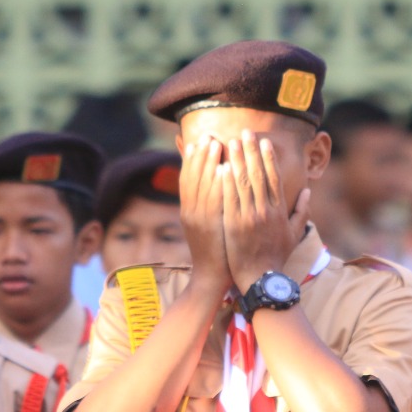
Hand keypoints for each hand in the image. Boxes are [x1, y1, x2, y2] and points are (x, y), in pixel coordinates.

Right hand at [180, 138, 230, 294]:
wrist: (212, 277)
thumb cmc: (216, 250)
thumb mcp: (207, 225)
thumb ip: (208, 204)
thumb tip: (214, 182)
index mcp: (188, 210)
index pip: (187, 178)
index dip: (192, 158)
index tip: (199, 139)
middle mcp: (189, 212)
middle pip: (192, 177)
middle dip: (200, 154)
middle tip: (208, 134)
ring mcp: (198, 220)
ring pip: (201, 185)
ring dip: (208, 163)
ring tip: (216, 143)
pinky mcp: (210, 228)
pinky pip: (213, 201)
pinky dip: (217, 184)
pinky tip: (223, 169)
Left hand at [222, 130, 309, 293]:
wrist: (261, 279)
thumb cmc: (277, 257)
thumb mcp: (294, 235)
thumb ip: (302, 212)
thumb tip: (307, 193)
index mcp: (279, 211)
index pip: (274, 177)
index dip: (268, 157)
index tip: (263, 141)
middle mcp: (266, 210)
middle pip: (258, 174)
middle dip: (251, 151)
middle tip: (244, 132)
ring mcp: (249, 217)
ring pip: (243, 183)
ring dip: (237, 159)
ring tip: (231, 142)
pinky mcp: (234, 225)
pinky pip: (230, 199)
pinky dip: (226, 181)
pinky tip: (222, 166)